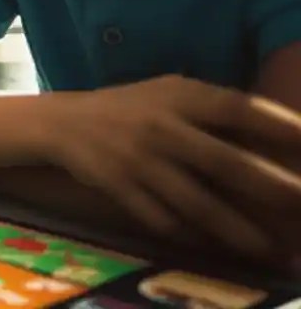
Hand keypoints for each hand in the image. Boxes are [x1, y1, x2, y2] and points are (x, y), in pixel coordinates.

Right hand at [52, 75, 300, 259]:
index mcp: (178, 96)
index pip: (236, 107)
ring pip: (195, 201)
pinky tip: (213, 248)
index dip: (277, 123)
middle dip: (268, 185)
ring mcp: (138, 160)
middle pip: (223, 160)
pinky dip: (188, 235)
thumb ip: (211, 105)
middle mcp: (160, 127)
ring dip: (235, 228)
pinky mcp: (118, 187)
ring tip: (268, 246)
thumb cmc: (130, 107)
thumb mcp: (169, 91)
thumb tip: (275, 125)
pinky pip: (160, 218)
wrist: (62, 122)